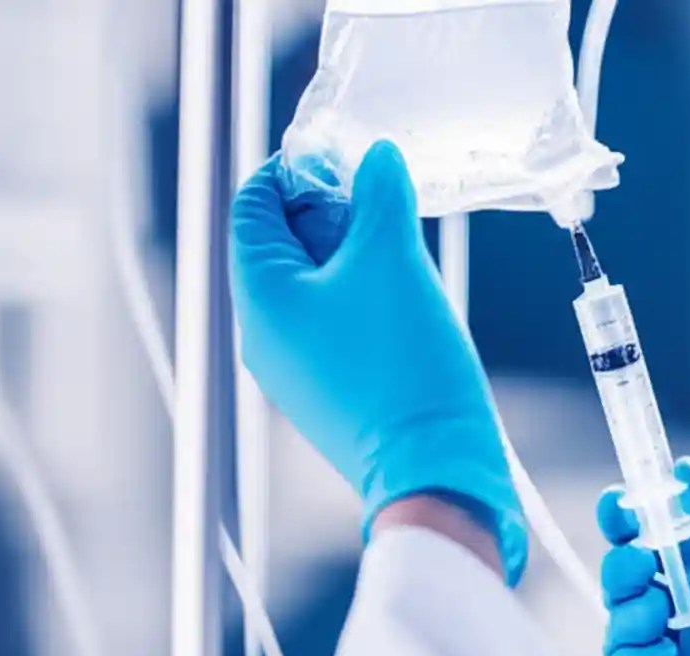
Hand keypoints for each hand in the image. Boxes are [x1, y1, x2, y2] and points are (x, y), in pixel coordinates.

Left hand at [229, 141, 526, 584]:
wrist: (436, 466)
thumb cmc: (405, 366)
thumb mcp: (394, 259)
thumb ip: (381, 194)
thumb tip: (376, 157)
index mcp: (261, 295)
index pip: (253, 204)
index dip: (293, 169)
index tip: (343, 156)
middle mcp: (263, 333)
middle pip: (281, 242)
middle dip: (330, 209)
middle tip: (382, 197)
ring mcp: (295, 367)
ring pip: (312, 283)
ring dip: (353, 251)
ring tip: (401, 245)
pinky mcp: (329, 390)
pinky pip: (333, 321)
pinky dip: (363, 293)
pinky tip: (405, 294)